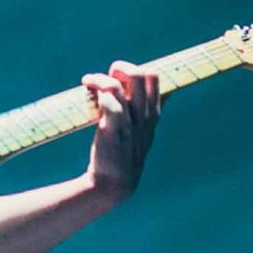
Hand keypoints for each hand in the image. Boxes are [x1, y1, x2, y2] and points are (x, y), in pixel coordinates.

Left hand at [83, 60, 161, 206]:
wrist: (113, 184)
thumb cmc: (125, 155)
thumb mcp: (144, 133)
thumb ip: (149, 112)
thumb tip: (165, 93)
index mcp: (152, 115)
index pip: (154, 78)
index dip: (136, 69)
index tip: (119, 76)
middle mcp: (143, 117)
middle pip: (140, 75)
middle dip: (120, 67)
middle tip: (106, 76)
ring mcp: (128, 124)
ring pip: (118, 86)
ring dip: (100, 78)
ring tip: (88, 81)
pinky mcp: (111, 131)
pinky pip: (108, 103)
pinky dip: (98, 93)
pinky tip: (87, 92)